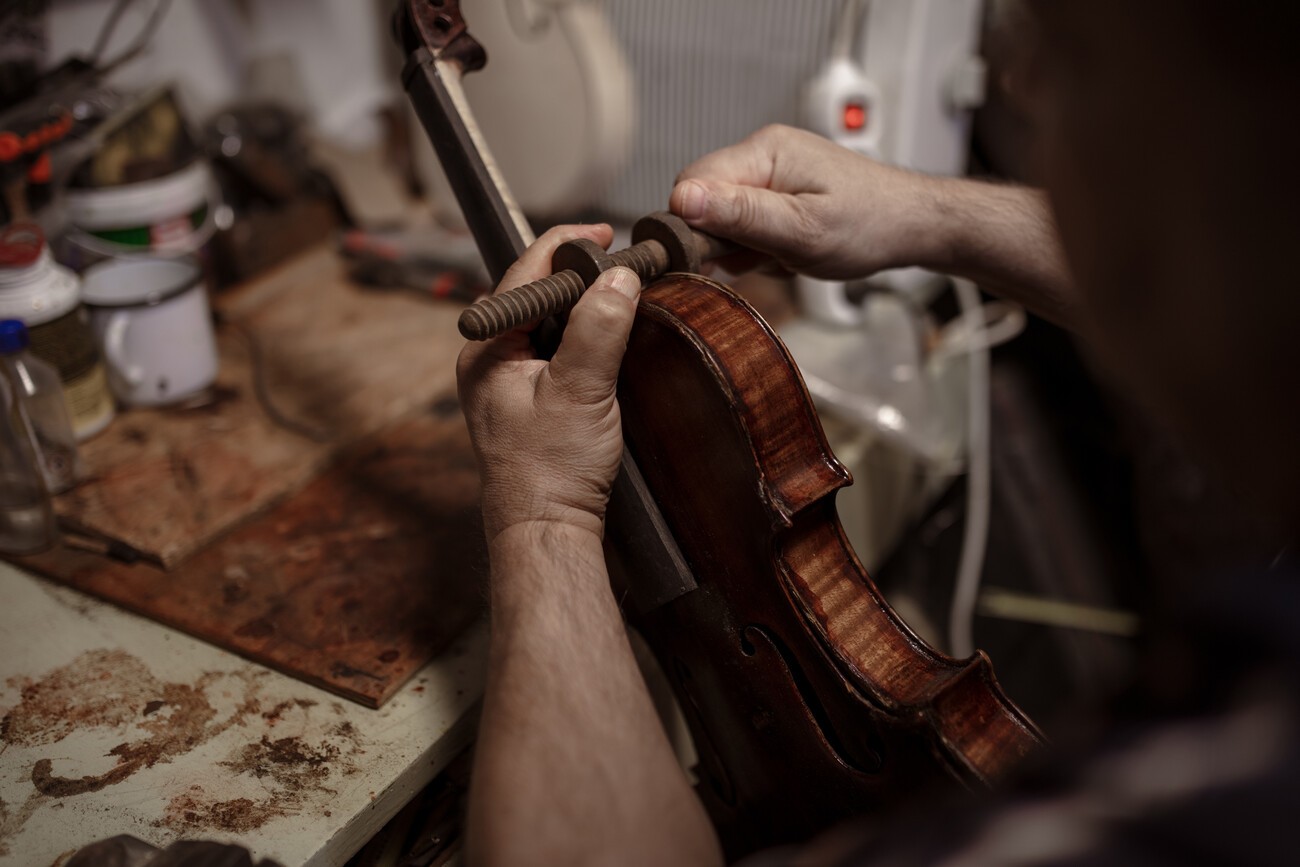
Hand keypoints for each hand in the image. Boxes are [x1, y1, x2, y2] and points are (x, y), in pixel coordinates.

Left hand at [457, 225, 642, 543]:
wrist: (545, 532)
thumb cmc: (549, 471)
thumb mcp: (581, 391)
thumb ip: (598, 329)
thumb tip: (618, 278)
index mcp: (487, 349)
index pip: (525, 273)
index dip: (565, 245)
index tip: (603, 232)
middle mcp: (489, 360)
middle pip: (535, 294)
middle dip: (577, 273)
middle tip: (619, 262)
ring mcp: (506, 383)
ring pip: (545, 323)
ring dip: (581, 307)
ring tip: (619, 293)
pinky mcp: (527, 403)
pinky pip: (552, 352)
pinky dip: (580, 338)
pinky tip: (608, 342)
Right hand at [670, 124, 945, 278]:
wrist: (911, 225)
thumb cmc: (868, 225)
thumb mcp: (801, 230)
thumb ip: (741, 215)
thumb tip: (683, 200)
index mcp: (764, 150)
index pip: (691, 183)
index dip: (694, 225)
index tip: (719, 257)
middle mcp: (763, 153)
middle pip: (705, 200)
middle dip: (724, 240)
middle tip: (762, 258)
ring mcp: (771, 171)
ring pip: (724, 218)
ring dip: (745, 248)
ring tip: (784, 255)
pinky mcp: (780, 190)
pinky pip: (747, 224)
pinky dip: (761, 247)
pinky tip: (788, 253)